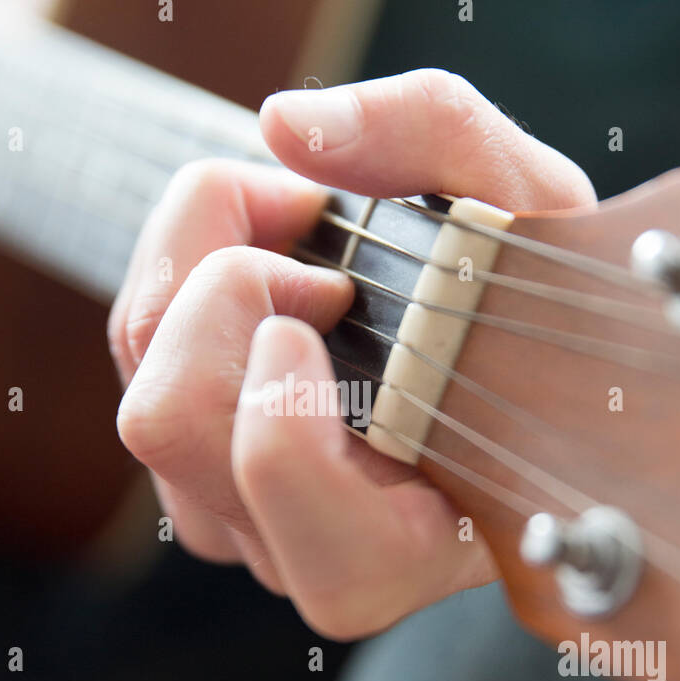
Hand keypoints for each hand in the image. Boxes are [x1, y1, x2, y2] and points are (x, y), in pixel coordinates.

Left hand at [109, 69, 593, 638]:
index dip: (278, 398)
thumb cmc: (540, 308)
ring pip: (141, 396)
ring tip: (304, 239)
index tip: (332, 297)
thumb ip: (434, 135)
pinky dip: (185, 282)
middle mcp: (303, 554)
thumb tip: (285, 126)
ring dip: (202, 271)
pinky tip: (275, 264)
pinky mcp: (197, 482)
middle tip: (321, 240)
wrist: (518, 372)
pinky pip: (139, 371)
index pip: (279, 494)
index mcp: (402, 544)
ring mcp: (238, 525)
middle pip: (169, 418)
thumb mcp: (531, 200)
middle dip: (225, 281)